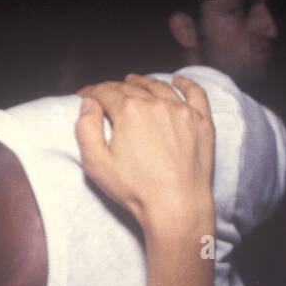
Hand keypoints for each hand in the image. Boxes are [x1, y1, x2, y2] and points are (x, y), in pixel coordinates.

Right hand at [74, 74, 215, 231]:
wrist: (177, 206)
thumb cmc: (135, 189)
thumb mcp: (96, 163)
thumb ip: (86, 129)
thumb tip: (88, 104)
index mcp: (129, 111)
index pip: (105, 92)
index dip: (91, 93)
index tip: (84, 95)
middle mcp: (156, 103)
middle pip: (130, 87)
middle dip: (113, 88)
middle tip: (104, 93)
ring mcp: (182, 111)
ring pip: (159, 87)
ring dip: (143, 82)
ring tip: (134, 81)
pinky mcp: (201, 121)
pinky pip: (195, 93)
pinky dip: (185, 83)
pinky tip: (178, 80)